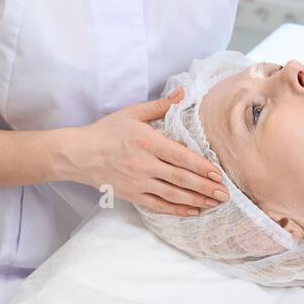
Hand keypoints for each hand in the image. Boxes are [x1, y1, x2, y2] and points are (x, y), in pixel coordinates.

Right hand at [65, 88, 229, 215]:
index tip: (218, 174)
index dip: (201, 167)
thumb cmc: (106, 131)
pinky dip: (177, 210)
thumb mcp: (132, 113)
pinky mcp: (132, 195)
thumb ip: (160, 106)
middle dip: (205, 188)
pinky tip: (193, 211)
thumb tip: (183, 92)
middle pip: (181, 178)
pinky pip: (159, 206)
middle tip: (224, 194)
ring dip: (196, 200)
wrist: (78, 154)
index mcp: (147, 141)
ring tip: (214, 203)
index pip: (180, 156)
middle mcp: (144, 164)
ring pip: (173, 195)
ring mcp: (138, 182)